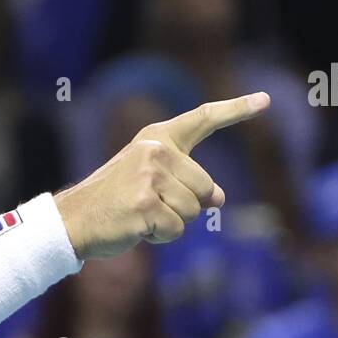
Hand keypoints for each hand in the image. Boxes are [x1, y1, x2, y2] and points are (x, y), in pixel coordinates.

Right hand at [55, 92, 269, 259]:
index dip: (236, 110)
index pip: (202, 119)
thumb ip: (186, 182)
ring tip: (139, 216)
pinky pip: (176, 230)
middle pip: (206, 188)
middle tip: (149, 206)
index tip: (264, 100)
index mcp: (156, 139)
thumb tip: (220, 198)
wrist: (72, 219)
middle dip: (186, 206)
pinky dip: (160, 237)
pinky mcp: (144, 206)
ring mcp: (149, 178)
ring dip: (171, 223)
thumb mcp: (151, 183)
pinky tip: (136, 227)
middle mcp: (154, 152)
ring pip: (193, 212)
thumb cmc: (114, 202)